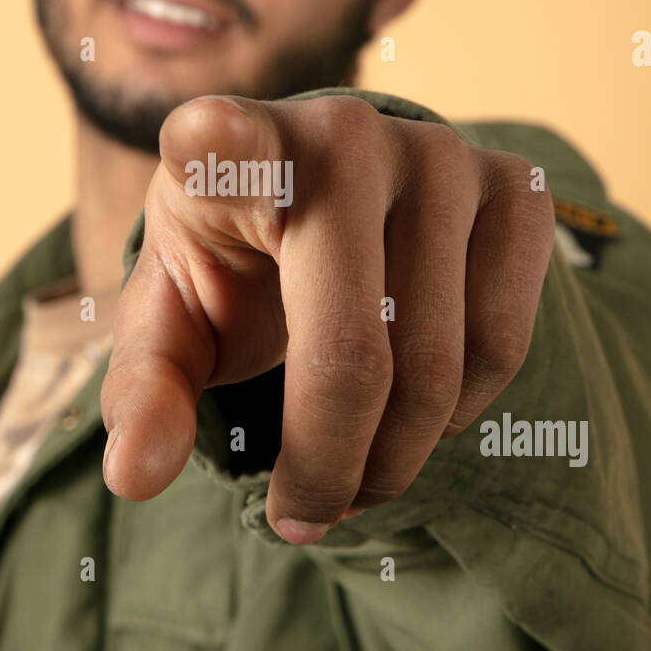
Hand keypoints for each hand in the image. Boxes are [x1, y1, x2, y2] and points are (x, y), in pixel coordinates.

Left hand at [100, 93, 556, 542]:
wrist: (329, 203)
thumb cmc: (234, 263)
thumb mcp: (171, 322)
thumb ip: (147, 392)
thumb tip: (136, 477)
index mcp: (233, 149)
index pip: (224, 140)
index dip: (219, 145)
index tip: (205, 140)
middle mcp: (344, 134)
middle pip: (351, 354)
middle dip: (328, 469)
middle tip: (302, 516)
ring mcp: (440, 153)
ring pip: (437, 365)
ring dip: (394, 458)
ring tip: (354, 472)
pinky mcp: (513, 183)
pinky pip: (502, 342)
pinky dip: (460, 412)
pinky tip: (417, 409)